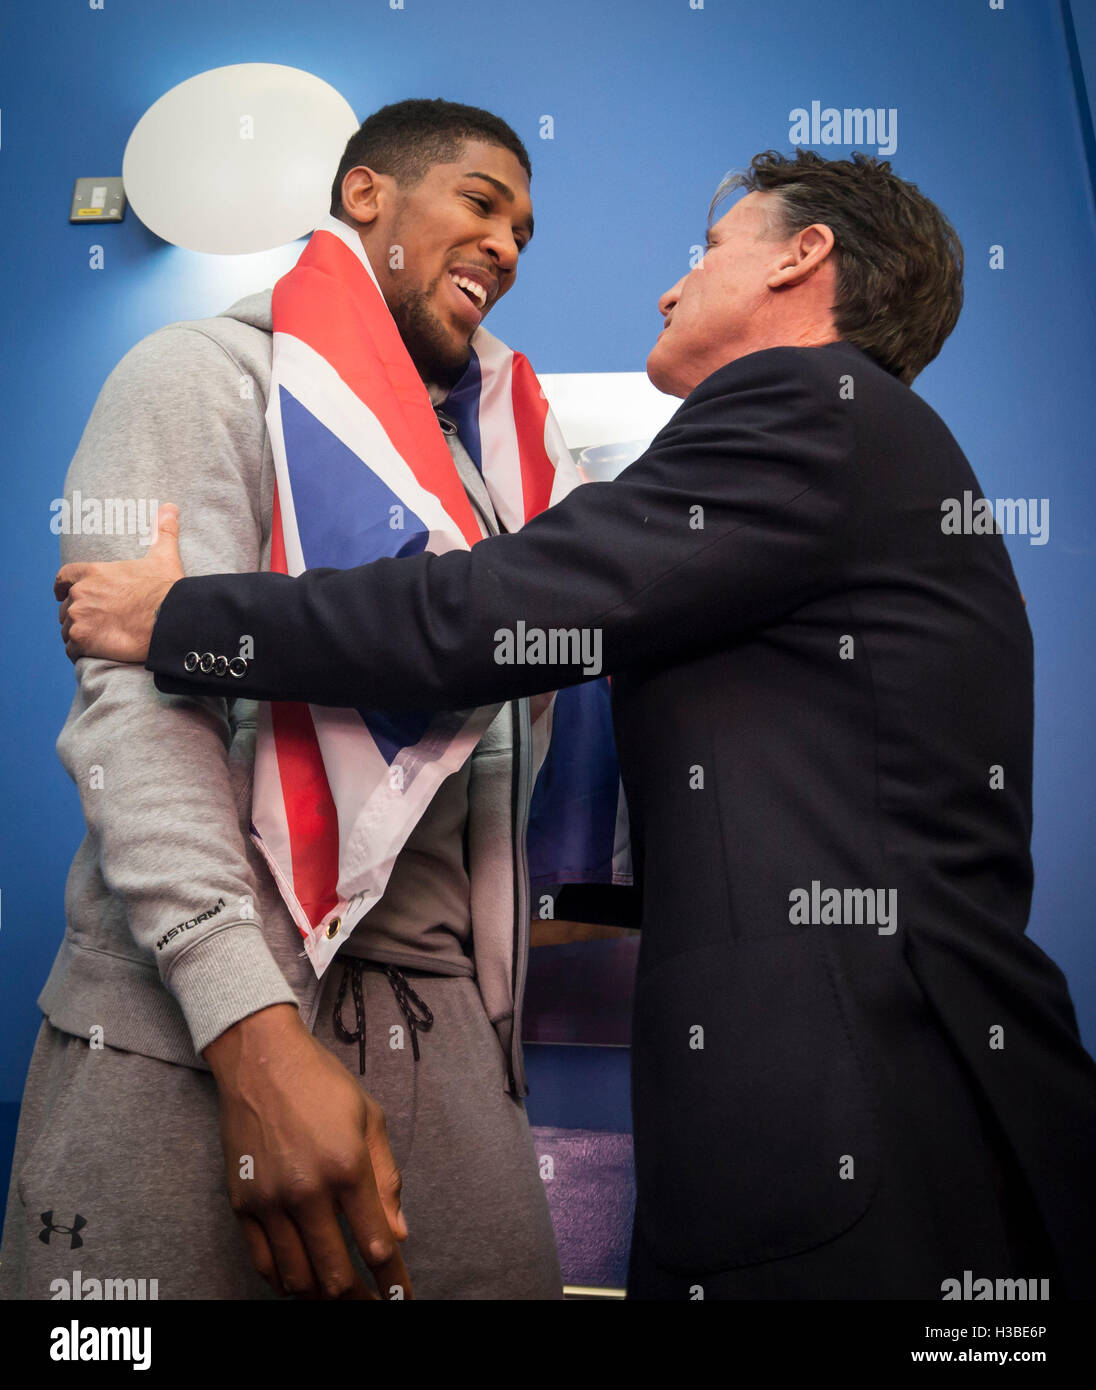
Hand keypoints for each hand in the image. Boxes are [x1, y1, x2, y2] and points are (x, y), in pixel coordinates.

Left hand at [55, 503, 182, 662]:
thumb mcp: (163, 556)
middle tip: (93, 623)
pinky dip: (80, 652)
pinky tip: (94, 652)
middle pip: (66, 607)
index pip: (64, 578)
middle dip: (77, 614)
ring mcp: (79, 617)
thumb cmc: (166, 589)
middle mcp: (80, 593)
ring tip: (95, 640)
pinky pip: (72, 650)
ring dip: (78, 634)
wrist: (169, 619)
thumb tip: (170, 507)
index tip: (61, 593)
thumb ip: (162, 532)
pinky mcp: (83, 639)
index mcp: (93, 572)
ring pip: (68, 629)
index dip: (61, 587)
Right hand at [203, 1003, 411, 1300]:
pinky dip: (284, 1282)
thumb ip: (386, 1179)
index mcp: (347, 1166)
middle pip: (335, 1274)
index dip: (392, 1280)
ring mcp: (270, 1200)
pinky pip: (263, 1262)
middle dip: (358, 1299)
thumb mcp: (369, 1119)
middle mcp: (307, 1190)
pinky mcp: (242, 1203)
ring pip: (297, 1278)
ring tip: (338, 1298)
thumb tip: (398, 1233)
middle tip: (372, 1304)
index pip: (376, 1244)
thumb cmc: (322, 1083)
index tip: (402, 1296)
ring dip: (321, 1296)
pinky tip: (300, 1283)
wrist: (260, 1059)